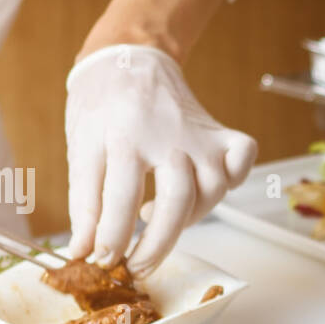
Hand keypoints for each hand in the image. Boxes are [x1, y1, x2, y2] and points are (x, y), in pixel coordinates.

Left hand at [64, 44, 256, 275]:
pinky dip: (236, 179)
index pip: (119, 199)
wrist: (129, 57)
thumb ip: (84, 202)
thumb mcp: (81, 148)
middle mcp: (168, 135)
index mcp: (124, 135)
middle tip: (136, 266)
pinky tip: (208, 188)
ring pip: (212, 191)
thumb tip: (83, 251)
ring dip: (188, 218)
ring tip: (156, 215)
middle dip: (155, 245)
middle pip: (176, 201)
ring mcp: (199, 134)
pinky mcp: (220, 133)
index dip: (111, 239)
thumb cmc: (102, 105)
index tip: (102, 261)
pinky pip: (244, 160)